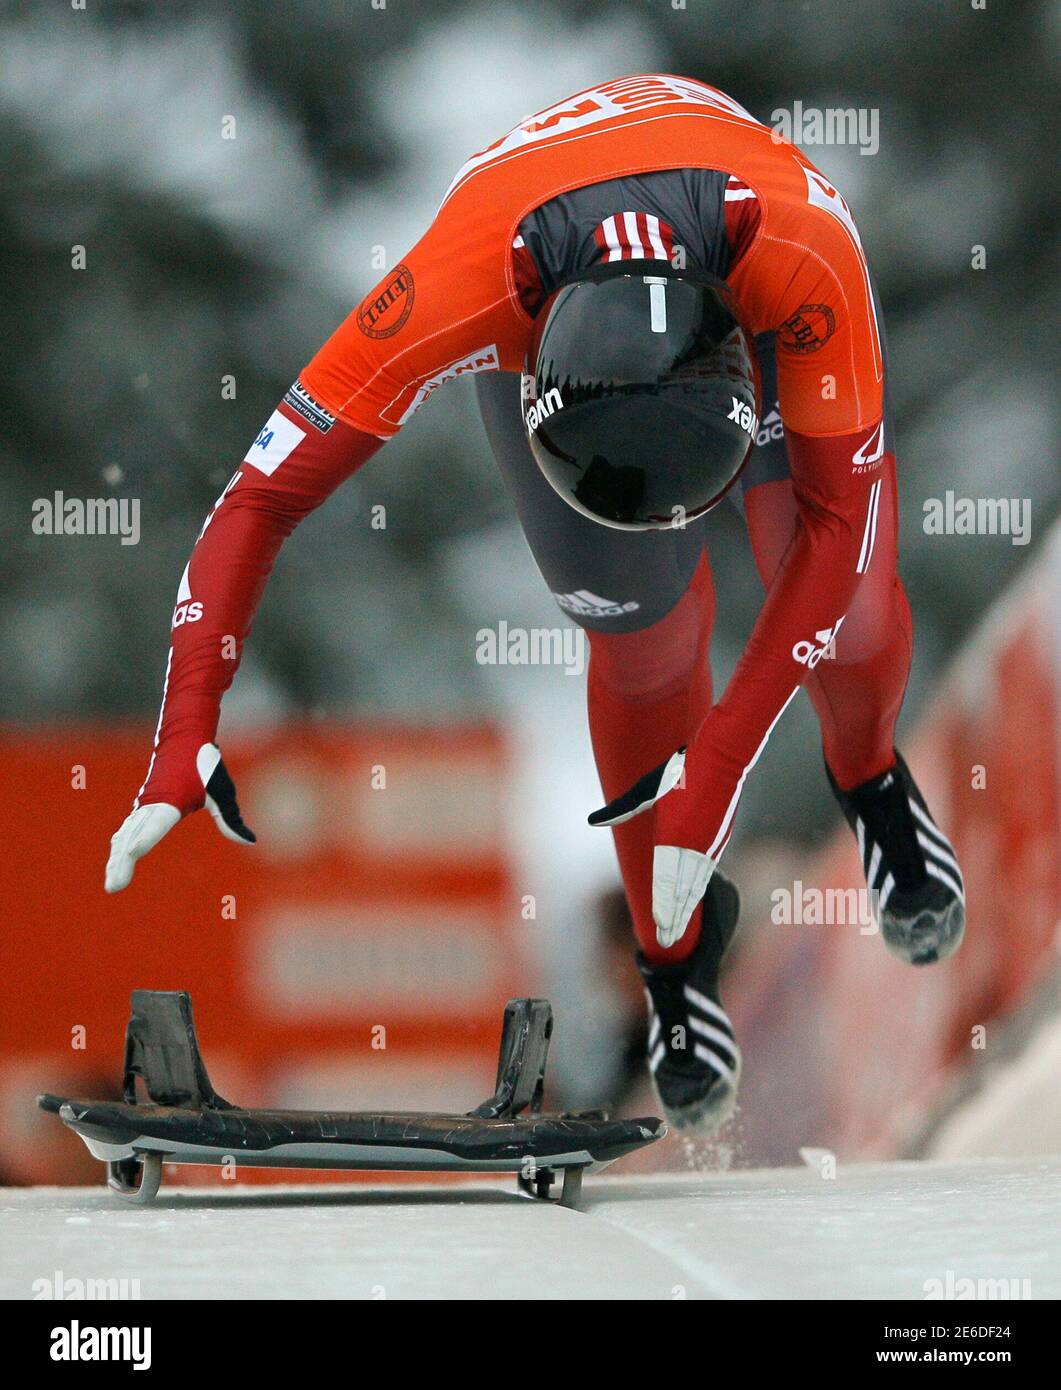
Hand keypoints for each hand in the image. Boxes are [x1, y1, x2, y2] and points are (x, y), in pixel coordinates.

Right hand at [105, 743, 254, 892]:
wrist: (183, 742)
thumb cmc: (205, 768)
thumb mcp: (222, 793)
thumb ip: (231, 819)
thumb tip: (250, 841)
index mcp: (172, 800)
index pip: (157, 823)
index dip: (146, 838)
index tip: (133, 853)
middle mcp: (152, 805)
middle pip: (133, 838)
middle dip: (122, 863)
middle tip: (115, 888)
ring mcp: (144, 807)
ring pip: (125, 837)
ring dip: (116, 861)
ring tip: (112, 886)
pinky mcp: (142, 808)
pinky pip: (126, 831)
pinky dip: (119, 847)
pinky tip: (115, 863)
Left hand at [589, 747, 716, 949]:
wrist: (724, 757)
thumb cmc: (682, 770)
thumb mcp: (648, 788)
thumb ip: (622, 809)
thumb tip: (594, 820)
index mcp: (674, 837)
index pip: (666, 882)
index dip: (664, 908)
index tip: (660, 929)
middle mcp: (694, 847)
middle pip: (683, 892)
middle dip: (674, 919)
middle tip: (667, 943)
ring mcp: (710, 846)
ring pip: (696, 885)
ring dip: (687, 908)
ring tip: (677, 929)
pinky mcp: (720, 840)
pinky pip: (705, 872)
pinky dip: (698, 890)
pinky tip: (693, 899)